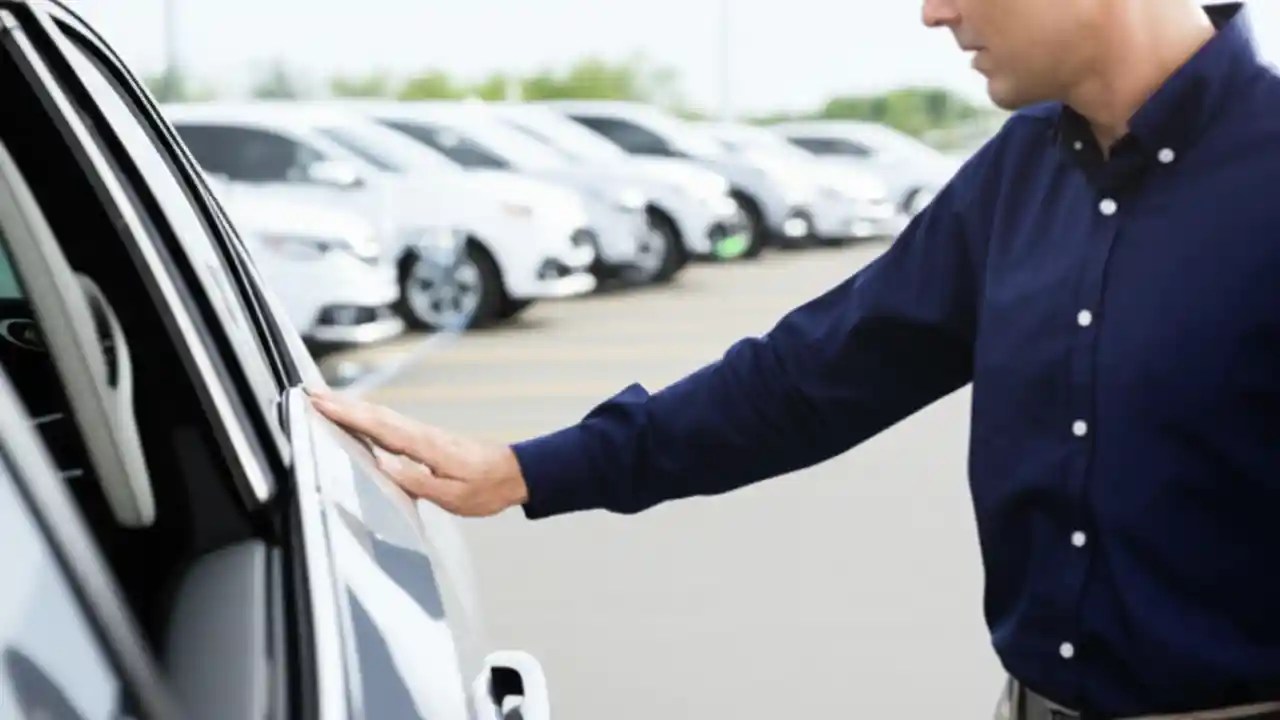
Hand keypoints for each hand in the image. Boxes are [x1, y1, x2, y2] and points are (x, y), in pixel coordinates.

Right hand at [307, 388, 528, 516]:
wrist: (515, 474)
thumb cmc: (487, 488)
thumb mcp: (454, 496)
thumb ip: (417, 481)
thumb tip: (382, 465)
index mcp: (426, 446)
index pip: (379, 427)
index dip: (348, 414)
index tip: (321, 403)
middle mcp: (422, 435)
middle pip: (375, 415)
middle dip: (342, 405)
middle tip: (309, 395)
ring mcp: (424, 435)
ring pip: (382, 417)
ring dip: (353, 408)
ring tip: (325, 402)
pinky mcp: (427, 440)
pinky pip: (391, 425)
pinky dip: (370, 418)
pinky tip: (360, 420)